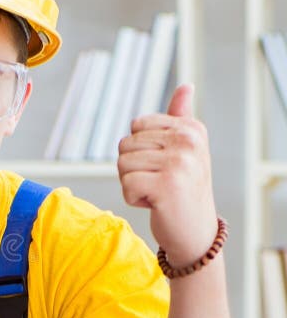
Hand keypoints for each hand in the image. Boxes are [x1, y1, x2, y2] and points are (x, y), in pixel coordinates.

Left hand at [117, 84, 217, 266]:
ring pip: (122, 164)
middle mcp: (188, 141)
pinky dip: (132, 199)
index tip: (163, 165)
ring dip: (133, 183)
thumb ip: (180, 117)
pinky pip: (125, 184)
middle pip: (125, 145)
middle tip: (160, 183)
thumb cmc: (183, 189)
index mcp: (191, 128)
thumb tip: (186, 85)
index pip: (136, 125)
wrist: (195, 232)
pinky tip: (155, 204)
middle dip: (133, 168)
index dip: (140, 150)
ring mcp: (179, 163)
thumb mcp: (185, 149)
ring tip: (158, 193)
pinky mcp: (166, 185)